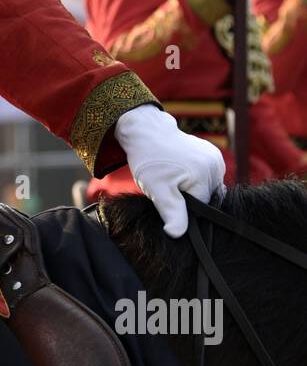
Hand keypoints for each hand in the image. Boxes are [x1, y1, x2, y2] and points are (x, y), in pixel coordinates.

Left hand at [113, 104, 225, 237]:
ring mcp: (216, 158)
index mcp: (204, 177)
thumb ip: (171, 212)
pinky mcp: (214, 154)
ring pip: (209, 187)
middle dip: (190, 198)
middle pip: (207, 198)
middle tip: (170, 186)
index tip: (169, 199)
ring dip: (194, 188)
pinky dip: (197, 178)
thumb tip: (177, 234)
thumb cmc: (150, 160)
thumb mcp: (157, 189)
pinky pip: (209, 175)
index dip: (184, 209)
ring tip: (175, 177)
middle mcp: (216, 167)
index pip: (202, 208)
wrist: (147, 131)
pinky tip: (181, 171)